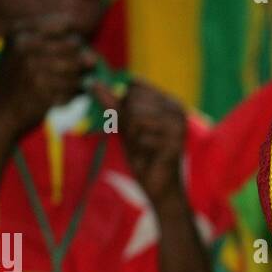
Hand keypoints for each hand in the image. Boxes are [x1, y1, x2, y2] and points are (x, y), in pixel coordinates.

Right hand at [0, 14, 96, 140]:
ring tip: (75, 83)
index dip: (77, 37)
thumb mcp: (24, 51)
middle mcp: (24, 45)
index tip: (74, 50)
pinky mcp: (42, 90)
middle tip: (81, 70)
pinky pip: (75, 87)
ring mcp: (32, 67)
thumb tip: (93, 58)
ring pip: (78, 67)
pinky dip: (76, 93)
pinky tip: (67, 96)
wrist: (2, 112)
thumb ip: (56, 44)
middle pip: (75, 44)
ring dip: (82, 77)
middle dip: (83, 58)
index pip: (66, 23)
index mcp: (19, 31)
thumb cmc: (19, 80)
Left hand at [93, 80, 188, 208]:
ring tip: (143, 149)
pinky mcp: (174, 141)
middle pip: (133, 99)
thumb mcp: (124, 126)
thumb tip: (93, 82)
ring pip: (136, 116)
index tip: (133, 125)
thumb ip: (112, 104)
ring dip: (132, 136)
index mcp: (167, 101)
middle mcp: (176, 108)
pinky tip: (150, 158)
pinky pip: (141, 136)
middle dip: (128, 122)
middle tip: (139, 141)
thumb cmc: (144, 157)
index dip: (123, 103)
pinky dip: (139, 149)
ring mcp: (177, 124)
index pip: (135, 85)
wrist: (160, 189)